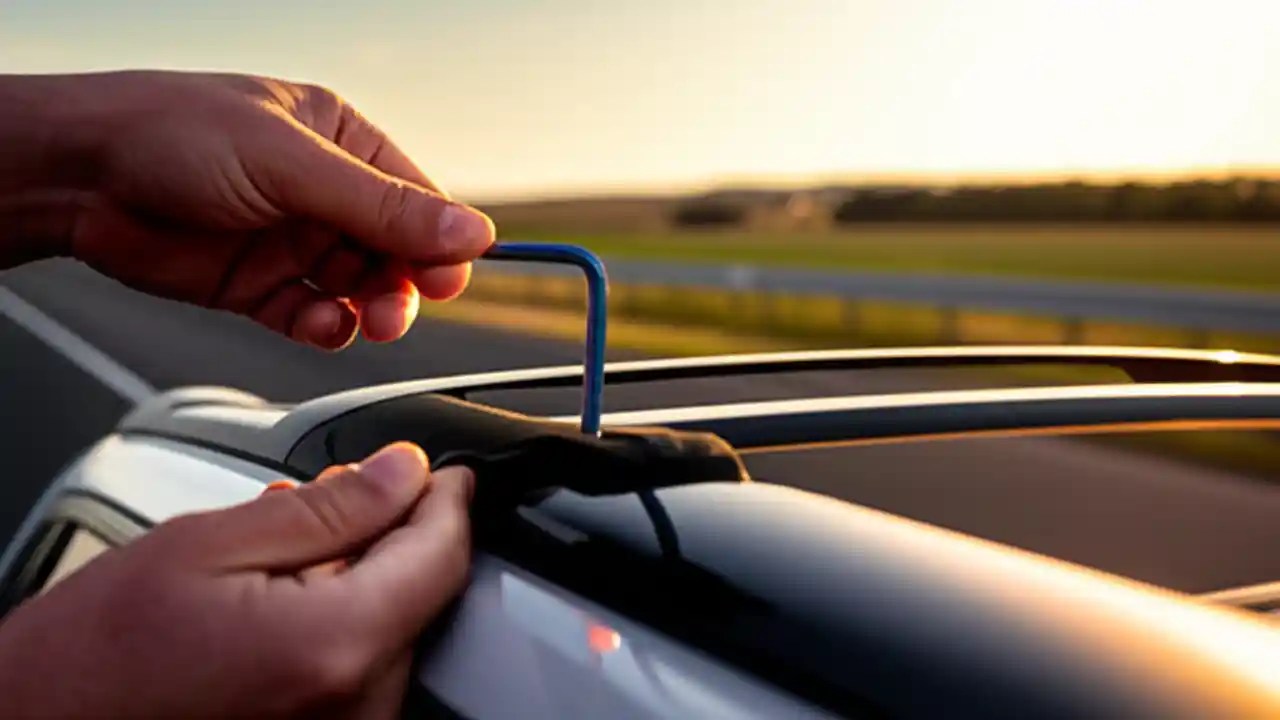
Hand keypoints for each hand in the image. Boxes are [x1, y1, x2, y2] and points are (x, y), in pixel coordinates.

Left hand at [0, 71, 495, 348]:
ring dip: (369, 312)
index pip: (415, 199)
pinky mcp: (258, 285)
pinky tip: (318, 325)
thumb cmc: (173, 133)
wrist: (75, 177)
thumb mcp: (293, 165)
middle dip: (404, 284)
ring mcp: (290, 240)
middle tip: (398, 309)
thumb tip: (471, 231)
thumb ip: (384, 208)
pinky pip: (312, 316)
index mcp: (341, 141)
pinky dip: (324, 328)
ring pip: (358, 290)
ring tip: (364, 322)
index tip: (451, 276)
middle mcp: (322, 192)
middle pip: (393, 252)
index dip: (438, 242)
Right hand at [0, 443, 473, 718]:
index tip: (440, 472)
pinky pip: (358, 670)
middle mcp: (351, 705)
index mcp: (330, 647)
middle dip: (390, 533)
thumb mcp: (207, 545)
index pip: (439, 557)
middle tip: (337, 494)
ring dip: (361, 576)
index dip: (445, 501)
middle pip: (420, 594)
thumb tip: (402, 473)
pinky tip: (283, 597)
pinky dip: (339, 623)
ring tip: (285, 548)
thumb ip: (327, 510)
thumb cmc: (91, 658)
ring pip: (391, 628)